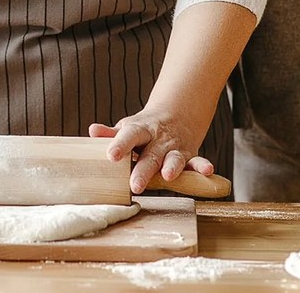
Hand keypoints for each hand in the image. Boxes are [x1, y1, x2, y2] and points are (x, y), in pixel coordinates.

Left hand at [88, 114, 215, 194]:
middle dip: (143, 170)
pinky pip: (197, 162)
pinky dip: (203, 167)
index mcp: (139, 130)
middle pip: (149, 154)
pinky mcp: (190, 156)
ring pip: (174, 158)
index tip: (111, 156)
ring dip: (172, 167)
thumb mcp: (127, 127)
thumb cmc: (143, 128)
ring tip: (167, 176)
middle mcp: (158, 139)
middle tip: (134, 186)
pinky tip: (208, 171)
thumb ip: (111, 133)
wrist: (175, 114)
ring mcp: (175, 148)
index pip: (128, 136)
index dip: (120, 145)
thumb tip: (92, 131)